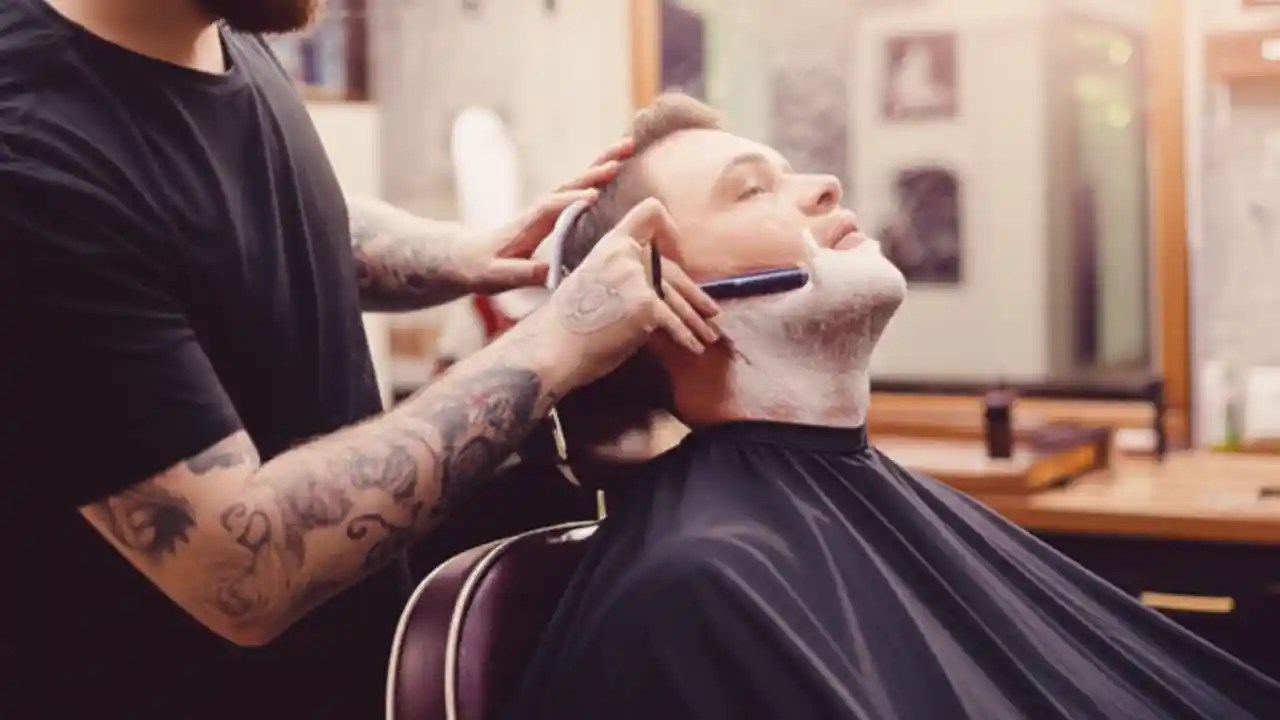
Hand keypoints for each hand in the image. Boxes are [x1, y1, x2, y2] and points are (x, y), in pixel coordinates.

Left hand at [452, 138, 636, 294]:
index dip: (571, 201)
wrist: (467, 256)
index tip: (593, 195)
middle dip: (596, 168)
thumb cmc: (482, 268)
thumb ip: (522, 274)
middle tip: (624, 152)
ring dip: (604, 162)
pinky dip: (601, 173)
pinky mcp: (557, 210)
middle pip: (572, 183)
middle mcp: (542, 208)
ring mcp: (550, 206)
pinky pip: (582, 187)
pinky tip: (619, 164)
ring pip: (580, 180)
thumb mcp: (497, 276)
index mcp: (530, 223)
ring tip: (629, 145)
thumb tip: (549, 272)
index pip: (553, 208)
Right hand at [535, 198, 720, 392]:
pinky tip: (693, 348)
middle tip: (711, 311)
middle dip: (696, 295)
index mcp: (610, 244)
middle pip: (674, 269)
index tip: (674, 255)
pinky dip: (685, 338)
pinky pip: (674, 322)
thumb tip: (650, 289)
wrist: (551, 349)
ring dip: (696, 321)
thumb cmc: (566, 326)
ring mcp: (635, 277)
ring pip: (678, 298)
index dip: (669, 230)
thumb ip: (619, 275)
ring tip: (708, 336)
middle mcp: (624, 254)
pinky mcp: (645, 304)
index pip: (649, 212)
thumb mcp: (590, 282)